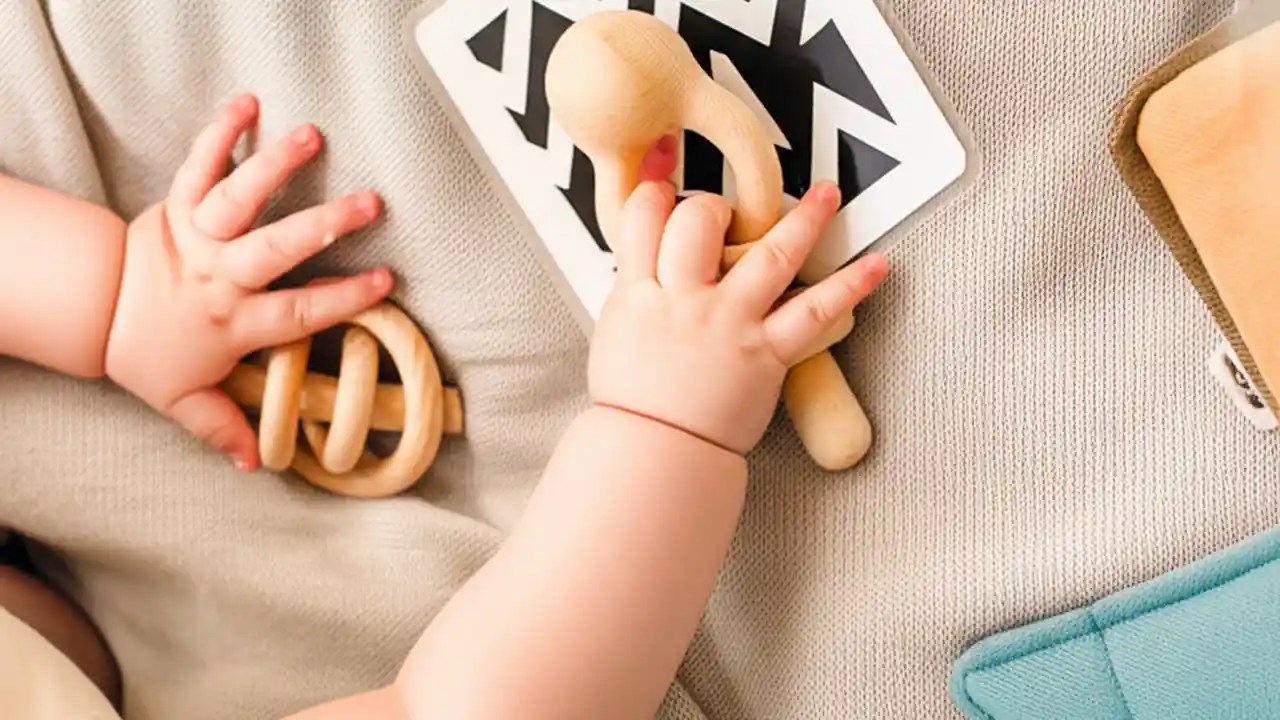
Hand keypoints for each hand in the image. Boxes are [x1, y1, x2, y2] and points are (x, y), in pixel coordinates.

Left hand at [104, 94, 392, 470]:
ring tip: (312, 136)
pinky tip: (249, 102)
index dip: (342, 299)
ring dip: (275, 166)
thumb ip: (223, 429)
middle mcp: (219, 275)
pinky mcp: (176, 205)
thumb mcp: (183, 402)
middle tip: (368, 202)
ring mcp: (198, 236)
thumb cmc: (146, 354)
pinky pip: (199, 166)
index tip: (385, 283)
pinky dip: (221, 133)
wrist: (91, 308)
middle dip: (324, 225)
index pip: (295, 311)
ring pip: (238, 199)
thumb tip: (260, 466)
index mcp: (232, 322)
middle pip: (275, 249)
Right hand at [589, 141, 888, 453]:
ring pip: (767, 255)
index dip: (655, 186)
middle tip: (722, 212)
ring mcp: (727, 324)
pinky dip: (851, 288)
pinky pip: (814, 315)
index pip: (642, 217)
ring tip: (828, 192)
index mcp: (638, 295)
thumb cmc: (634, 402)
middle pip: (699, 222)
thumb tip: (651, 257)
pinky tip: (879, 264)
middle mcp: (684, 301)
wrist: (654, 455)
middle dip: (711, 206)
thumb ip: (637, 289)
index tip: (666, 168)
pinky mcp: (765, 353)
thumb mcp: (617, 332)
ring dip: (805, 220)